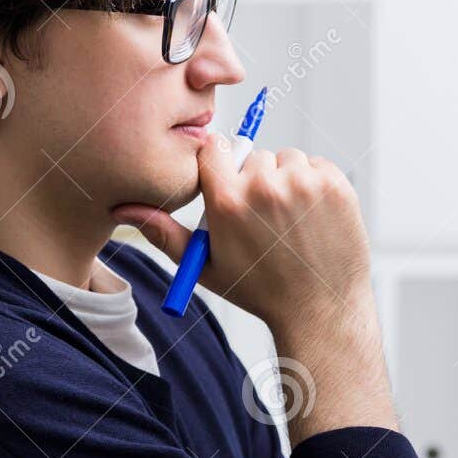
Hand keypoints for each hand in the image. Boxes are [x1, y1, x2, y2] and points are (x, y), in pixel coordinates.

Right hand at [113, 137, 370, 335]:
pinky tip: (312, 217)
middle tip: (265, 219)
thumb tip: (123, 209)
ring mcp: (304, 183)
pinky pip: (316, 164)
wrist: (320, 308)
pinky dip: (314, 183)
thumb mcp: (205, 266)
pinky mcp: (334, 183)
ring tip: (289, 220)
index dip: (220, 166)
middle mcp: (265, 187)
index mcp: (228, 202)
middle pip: (252, 156)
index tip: (228, 183)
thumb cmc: (260, 291)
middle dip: (255, 180)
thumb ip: (164, 232)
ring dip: (286, 179)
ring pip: (286, 159)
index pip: (214, 149)